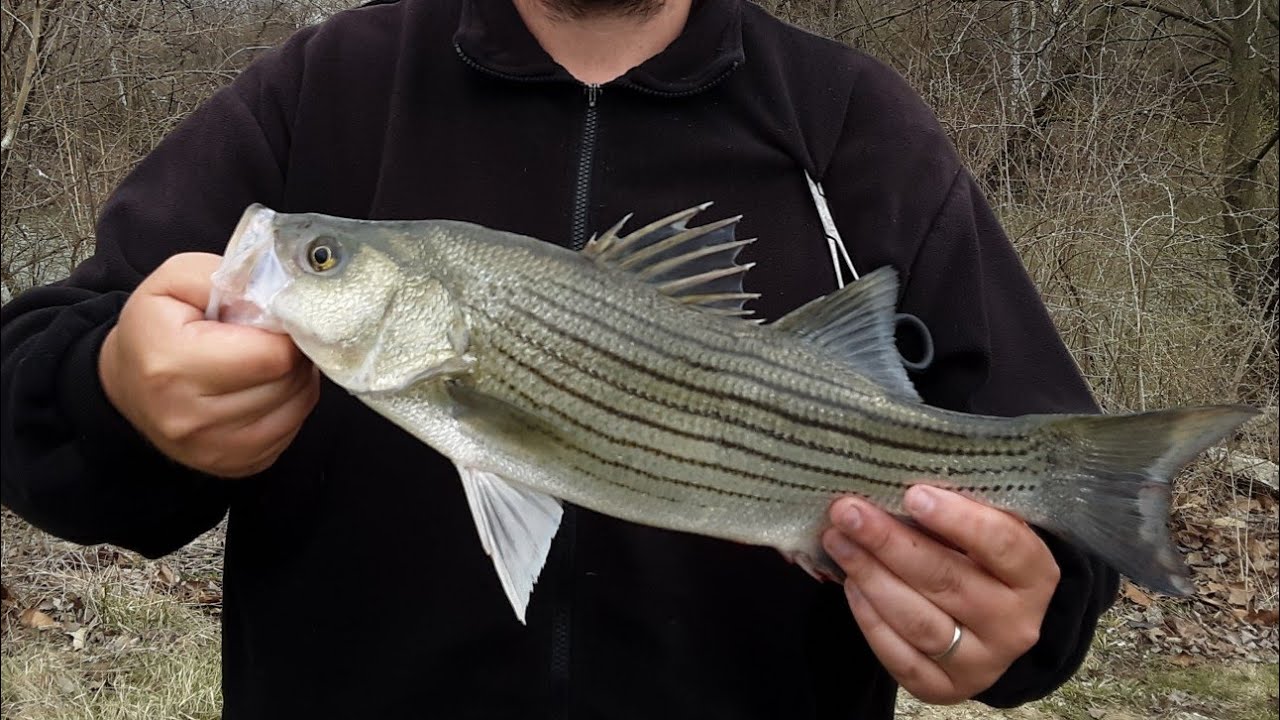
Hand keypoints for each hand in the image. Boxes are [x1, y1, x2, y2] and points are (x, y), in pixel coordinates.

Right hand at [99, 253, 319, 477]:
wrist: (125, 385)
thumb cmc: (154, 328)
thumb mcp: (174, 281)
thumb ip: (228, 276)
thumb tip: (276, 295)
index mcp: (174, 366)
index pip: (272, 355)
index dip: (285, 330)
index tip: (274, 318)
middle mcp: (192, 419)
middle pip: (290, 382)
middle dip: (292, 353)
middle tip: (272, 337)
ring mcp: (215, 450)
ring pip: (298, 407)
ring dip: (296, 378)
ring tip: (268, 359)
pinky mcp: (236, 467)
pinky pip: (292, 431)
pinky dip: (290, 405)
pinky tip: (266, 387)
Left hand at [821, 486, 1058, 704]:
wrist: (996, 624)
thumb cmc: (983, 560)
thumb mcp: (989, 531)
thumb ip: (957, 511)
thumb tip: (894, 481)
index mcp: (1035, 576)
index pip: (1001, 544)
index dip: (957, 519)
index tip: (912, 494)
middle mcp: (1015, 624)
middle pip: (947, 580)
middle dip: (890, 543)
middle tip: (848, 512)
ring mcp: (982, 663)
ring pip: (919, 621)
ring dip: (870, 576)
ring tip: (838, 541)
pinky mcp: (945, 688)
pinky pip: (900, 656)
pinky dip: (870, 619)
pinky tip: (851, 584)